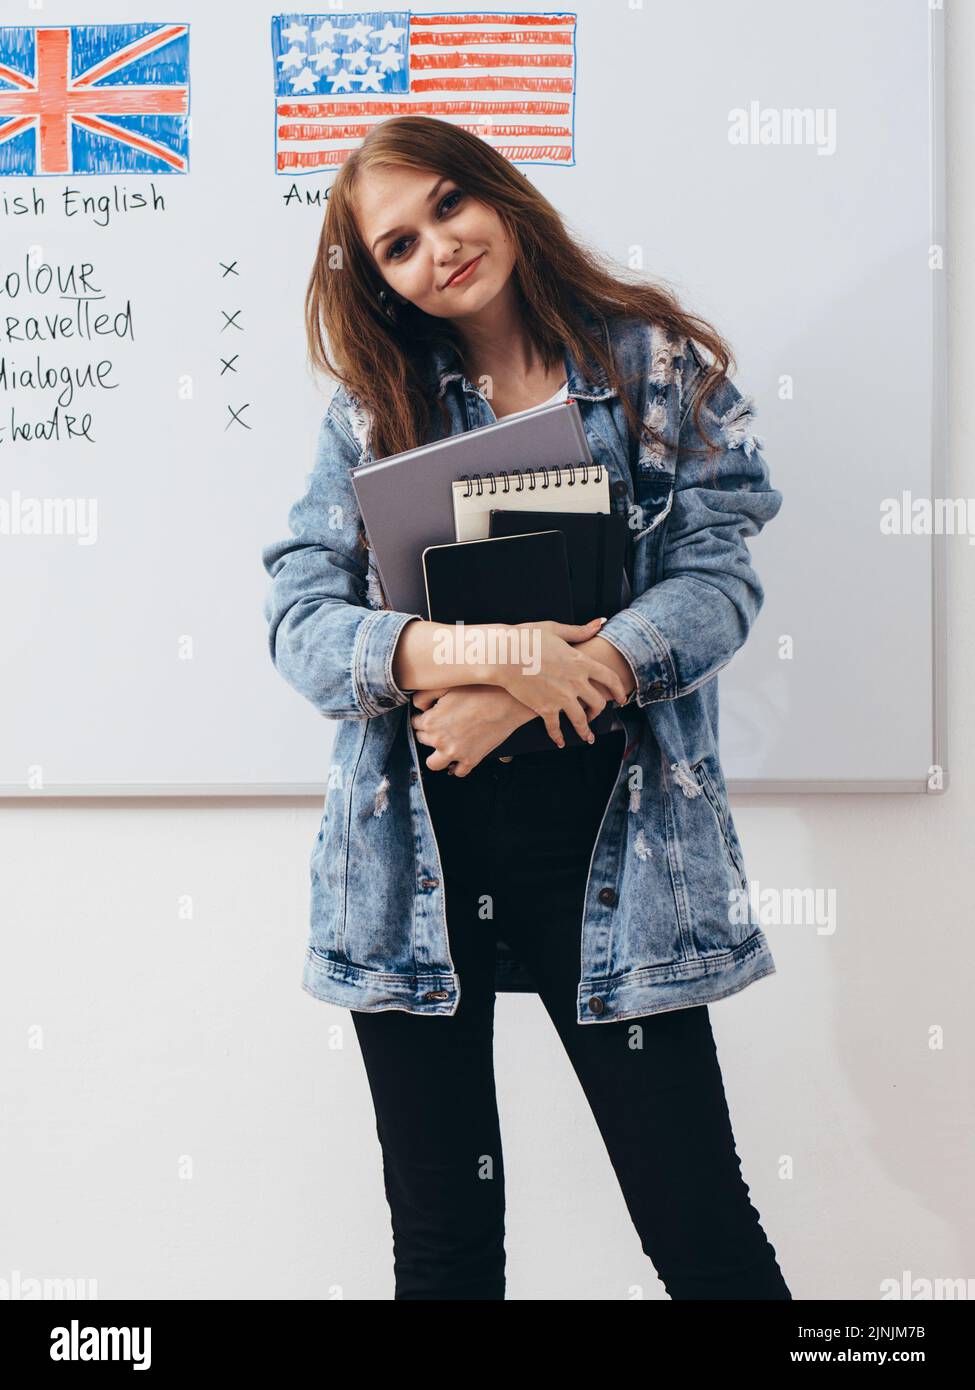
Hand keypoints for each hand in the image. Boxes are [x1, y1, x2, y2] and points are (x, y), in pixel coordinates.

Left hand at [410, 684, 535, 775]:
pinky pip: (458, 772)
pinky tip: (460, 758)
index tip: (430, 715)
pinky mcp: (471, 760)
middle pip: (423, 741)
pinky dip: (457, 767)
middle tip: (441, 726)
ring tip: (444, 747)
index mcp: (431, 721)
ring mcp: (455, 753)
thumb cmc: (479, 691)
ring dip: (436, 756)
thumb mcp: (446, 686)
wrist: (506, 703)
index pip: (415, 724)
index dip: (423, 718)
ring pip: (434, 764)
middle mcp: (439, 740)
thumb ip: (425, 695)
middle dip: (429, 734)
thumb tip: (419, 706)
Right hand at [488, 618, 628, 747]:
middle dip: (599, 712)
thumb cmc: (527, 638)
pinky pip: (555, 727)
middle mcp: (575, 682)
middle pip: (598, 703)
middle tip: (596, 715)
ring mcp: (561, 697)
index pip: (610, 679)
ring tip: (586, 737)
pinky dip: (558, 737)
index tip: (621, 698)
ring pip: (581, 720)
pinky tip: (560, 742)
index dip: (619, 690)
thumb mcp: (556, 630)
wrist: (503, 654)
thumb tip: (600, 623)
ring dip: (585, 731)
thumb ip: (580, 631)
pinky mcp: (545, 708)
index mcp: (581, 662)